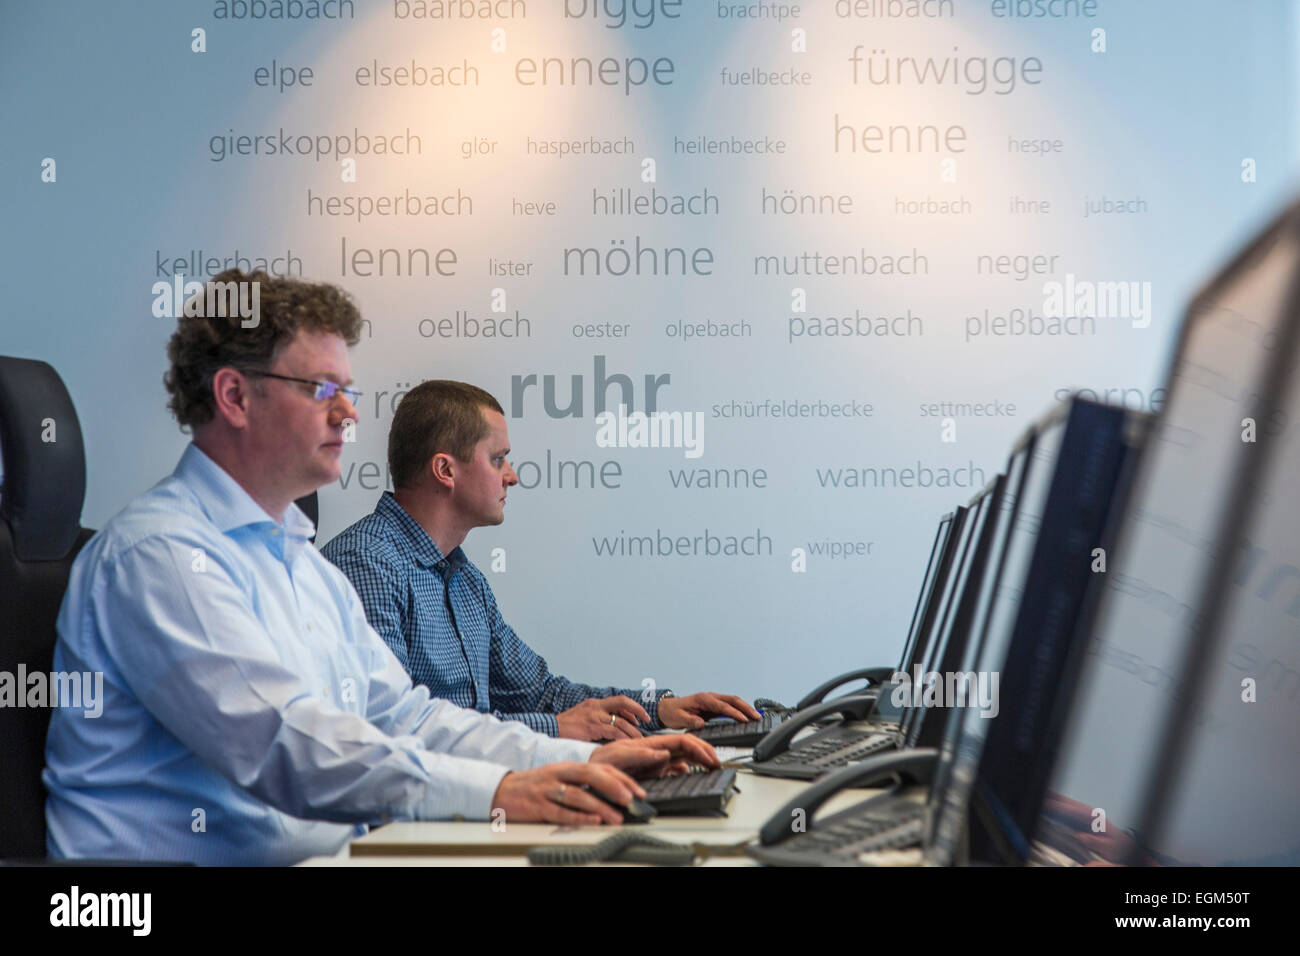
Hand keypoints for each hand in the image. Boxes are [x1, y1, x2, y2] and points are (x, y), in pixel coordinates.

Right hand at [490, 762, 643, 826]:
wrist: (501, 790)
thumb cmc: (535, 785)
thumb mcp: (560, 777)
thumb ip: (583, 783)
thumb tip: (614, 793)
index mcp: (567, 766)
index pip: (600, 768)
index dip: (621, 778)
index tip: (638, 791)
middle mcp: (559, 774)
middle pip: (590, 775)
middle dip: (614, 786)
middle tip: (632, 798)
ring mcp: (547, 790)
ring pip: (577, 795)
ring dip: (600, 806)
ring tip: (617, 817)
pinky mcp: (537, 806)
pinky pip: (560, 812)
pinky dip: (579, 816)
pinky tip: (593, 820)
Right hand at [556, 696, 649, 740]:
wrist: (549, 729)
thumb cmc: (564, 728)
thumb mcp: (582, 718)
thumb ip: (596, 720)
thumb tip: (611, 729)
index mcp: (594, 703)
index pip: (618, 701)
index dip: (632, 708)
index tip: (640, 717)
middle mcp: (596, 706)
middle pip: (623, 703)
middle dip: (637, 711)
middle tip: (646, 723)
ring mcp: (595, 715)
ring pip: (620, 721)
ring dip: (632, 731)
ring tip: (639, 740)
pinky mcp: (593, 726)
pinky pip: (613, 731)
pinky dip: (623, 738)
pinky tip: (627, 745)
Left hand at [590, 734, 720, 778]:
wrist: (591, 768)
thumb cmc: (603, 760)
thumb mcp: (619, 756)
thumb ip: (642, 755)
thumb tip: (664, 754)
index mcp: (653, 743)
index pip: (683, 741)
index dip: (700, 748)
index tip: (711, 759)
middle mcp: (658, 749)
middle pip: (688, 747)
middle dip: (705, 753)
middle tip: (718, 765)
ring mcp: (657, 759)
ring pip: (685, 756)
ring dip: (700, 761)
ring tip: (712, 769)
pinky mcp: (653, 769)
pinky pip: (675, 768)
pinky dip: (688, 769)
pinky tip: (694, 774)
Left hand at [658, 692, 761, 729]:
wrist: (666, 708)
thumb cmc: (672, 713)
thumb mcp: (679, 719)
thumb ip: (690, 721)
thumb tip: (701, 723)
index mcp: (703, 699)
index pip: (723, 706)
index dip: (734, 713)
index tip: (744, 720)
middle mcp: (710, 697)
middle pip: (733, 700)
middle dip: (746, 708)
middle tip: (757, 716)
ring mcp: (713, 700)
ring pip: (733, 701)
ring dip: (745, 708)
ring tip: (756, 716)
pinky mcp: (713, 705)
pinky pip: (730, 706)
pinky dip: (740, 710)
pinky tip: (746, 716)